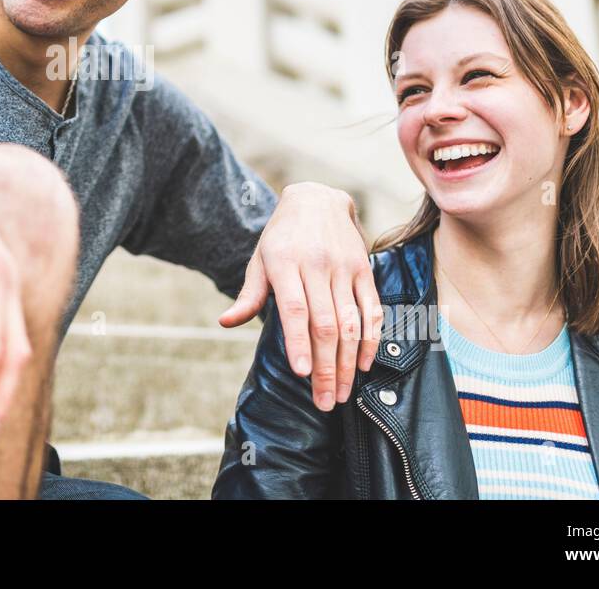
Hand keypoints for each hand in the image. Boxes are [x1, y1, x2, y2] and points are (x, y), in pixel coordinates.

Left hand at [219, 182, 381, 410]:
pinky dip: (370, 339)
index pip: (294, 309)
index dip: (299, 342)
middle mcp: (317, 265)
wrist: (317, 197)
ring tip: (342, 393)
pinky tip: (363, 364)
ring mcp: (344, 267)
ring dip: (348, 362)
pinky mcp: (364, 269)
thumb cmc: (282, 236)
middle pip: (324, 323)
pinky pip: (372, 309)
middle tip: (325, 401)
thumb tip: (226, 322)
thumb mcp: (259, 259)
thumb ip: (248, 294)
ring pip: (350, 322)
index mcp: (285, 263)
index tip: (302, 374)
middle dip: (326, 367)